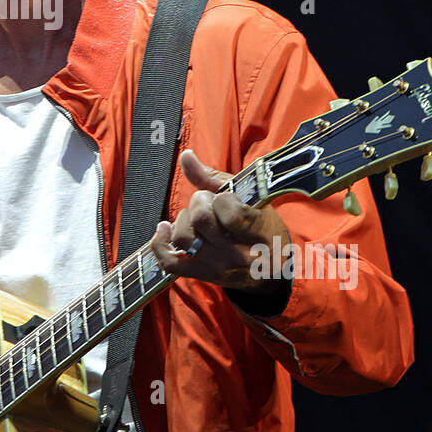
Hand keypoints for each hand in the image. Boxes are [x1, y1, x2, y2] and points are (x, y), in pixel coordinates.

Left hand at [151, 150, 291, 298]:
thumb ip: (213, 177)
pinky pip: (170, 263)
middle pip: (201, 220)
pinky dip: (160, 243)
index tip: (226, 198)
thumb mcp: (249, 199)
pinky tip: (165, 228)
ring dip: (184, 220)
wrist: (270, 271)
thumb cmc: (261, 227)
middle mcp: (240, 256)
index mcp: (259, 233)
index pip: (231, 214)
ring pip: (183, 237)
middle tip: (209, 203)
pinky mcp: (202, 276)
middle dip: (200, 202)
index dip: (222, 199)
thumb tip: (185, 155)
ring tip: (197, 218)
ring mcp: (219, 268)